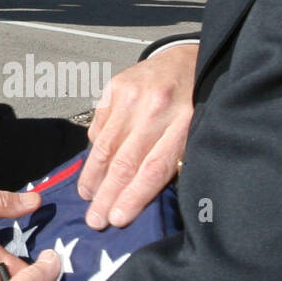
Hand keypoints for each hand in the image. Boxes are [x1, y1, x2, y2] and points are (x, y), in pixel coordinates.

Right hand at [78, 42, 196, 229]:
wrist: (185, 59)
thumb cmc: (193, 104)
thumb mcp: (194, 131)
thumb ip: (172, 160)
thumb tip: (140, 198)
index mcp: (182, 124)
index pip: (153, 168)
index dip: (133, 197)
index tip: (117, 220)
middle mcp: (155, 109)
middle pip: (125, 162)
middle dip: (106, 196)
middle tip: (94, 221)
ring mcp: (131, 96)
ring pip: (105, 147)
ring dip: (92, 178)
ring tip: (86, 197)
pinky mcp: (114, 88)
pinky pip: (98, 129)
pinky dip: (95, 152)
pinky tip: (95, 167)